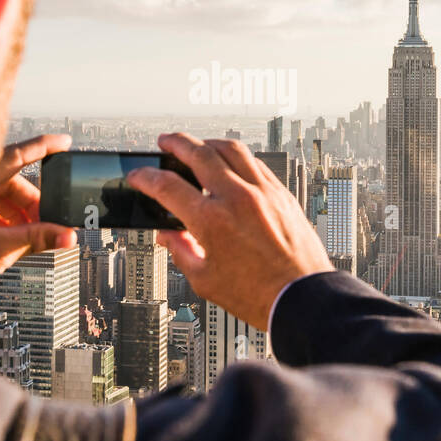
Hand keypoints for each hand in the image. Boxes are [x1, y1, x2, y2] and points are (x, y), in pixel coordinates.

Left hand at [0, 134, 75, 314]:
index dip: (42, 147)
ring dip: (20, 214)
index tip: (64, 143)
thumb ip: (36, 240)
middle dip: (33, 202)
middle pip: (11, 182)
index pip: (15, 156)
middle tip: (50, 221)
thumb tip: (67, 235)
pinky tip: (13, 239)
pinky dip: (6, 221)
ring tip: (32, 236)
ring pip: (1, 197)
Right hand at [126, 133, 332, 329]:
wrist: (302, 298)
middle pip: (199, 153)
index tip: (138, 176)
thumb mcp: (205, 280)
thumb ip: (181, 251)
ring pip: (231, 149)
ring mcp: (263, 193)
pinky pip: (255, 163)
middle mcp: (237, 199)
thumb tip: (168, 234)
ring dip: (208, 143)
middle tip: (164, 142)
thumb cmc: (257, 295)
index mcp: (211, 221)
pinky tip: (230, 164)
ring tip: (197, 146)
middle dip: (176, 143)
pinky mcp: (282, 195)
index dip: (146, 177)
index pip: (168, 186)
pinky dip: (237, 157)